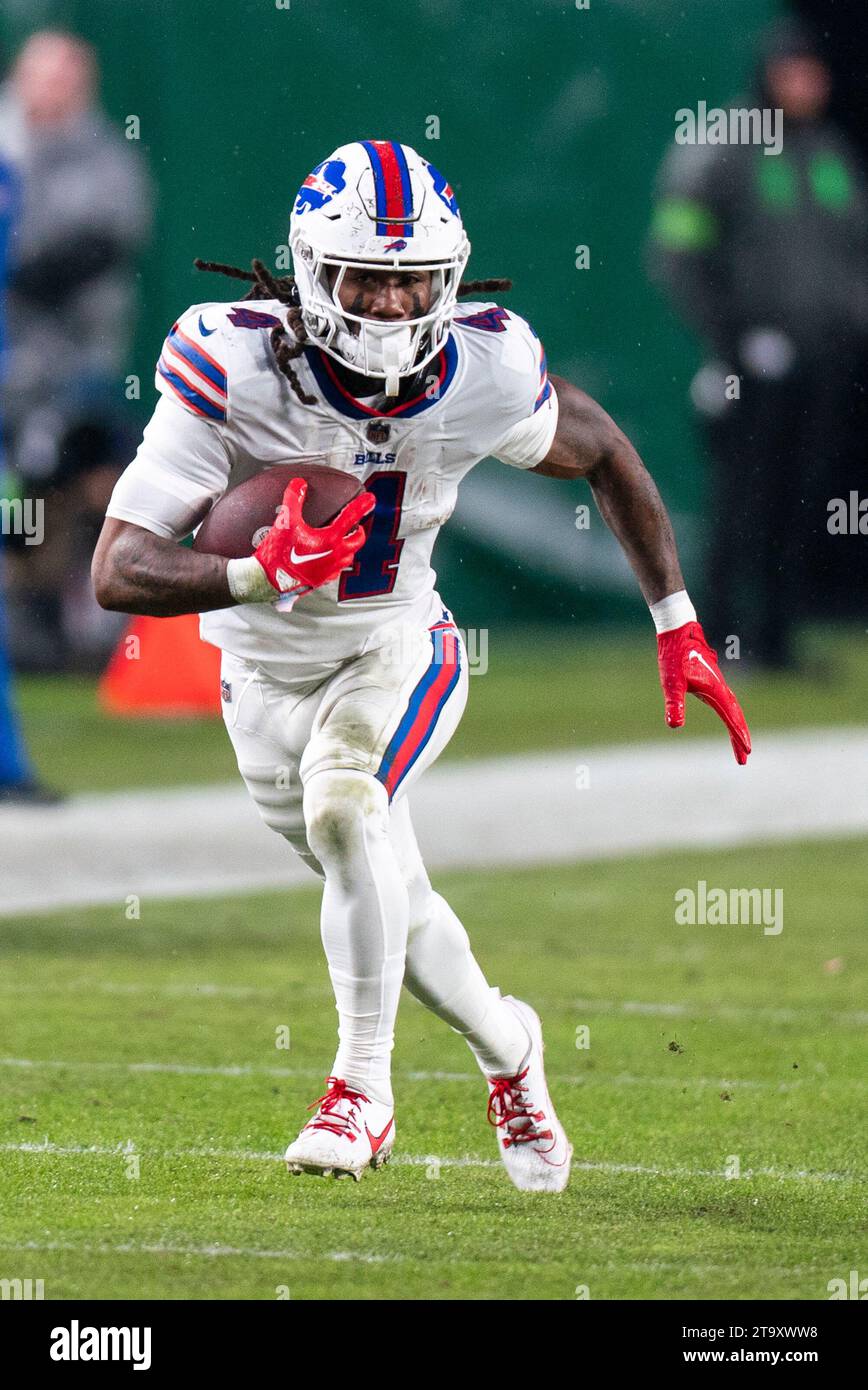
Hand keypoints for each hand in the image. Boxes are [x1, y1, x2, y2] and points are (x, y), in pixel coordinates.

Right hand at [254, 478, 373, 594]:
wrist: (268, 581)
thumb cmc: (277, 553)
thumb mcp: (284, 522)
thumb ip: (294, 500)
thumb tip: (299, 484)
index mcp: (329, 539)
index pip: (351, 517)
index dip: (362, 505)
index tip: (371, 499)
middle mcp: (334, 555)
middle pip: (358, 540)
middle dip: (359, 530)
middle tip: (356, 524)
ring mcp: (330, 569)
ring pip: (349, 556)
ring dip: (349, 546)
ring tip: (342, 539)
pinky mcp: (322, 580)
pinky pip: (337, 569)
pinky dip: (337, 560)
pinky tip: (327, 556)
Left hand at [657, 621, 750, 764]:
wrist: (679, 631)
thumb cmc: (674, 655)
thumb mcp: (671, 682)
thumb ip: (674, 703)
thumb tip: (675, 725)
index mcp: (715, 691)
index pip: (730, 718)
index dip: (738, 736)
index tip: (747, 751)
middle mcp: (720, 688)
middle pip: (735, 717)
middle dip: (739, 737)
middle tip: (744, 758)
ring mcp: (717, 684)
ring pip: (732, 710)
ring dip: (736, 727)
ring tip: (739, 745)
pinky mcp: (711, 680)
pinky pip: (726, 702)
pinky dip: (731, 715)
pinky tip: (728, 718)